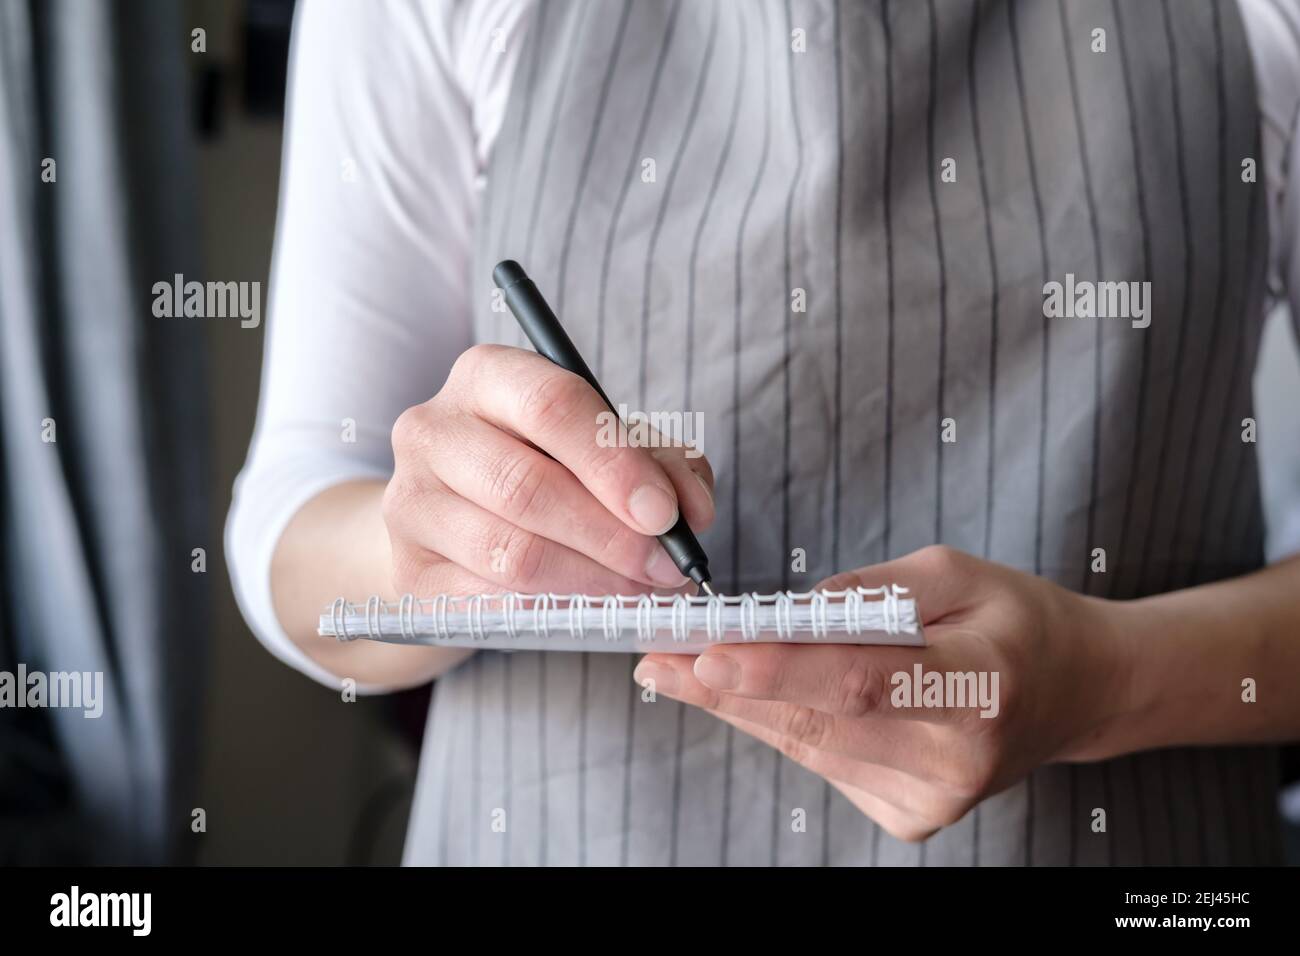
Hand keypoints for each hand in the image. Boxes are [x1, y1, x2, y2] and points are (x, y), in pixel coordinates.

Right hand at [384, 344, 714, 597]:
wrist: (457, 518)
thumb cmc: (546, 466)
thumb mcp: (607, 446)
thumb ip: (661, 464)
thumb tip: (691, 512)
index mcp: (486, 376)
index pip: (551, 405)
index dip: (615, 463)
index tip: (665, 514)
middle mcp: (433, 430)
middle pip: (527, 486)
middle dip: (611, 535)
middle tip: (665, 567)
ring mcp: (411, 503)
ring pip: (510, 553)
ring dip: (591, 581)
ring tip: (638, 590)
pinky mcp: (410, 573)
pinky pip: (491, 602)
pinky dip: (555, 610)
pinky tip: (592, 609)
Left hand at [633, 545, 1135, 841]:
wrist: (1076, 692)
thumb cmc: (1016, 621)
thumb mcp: (956, 572)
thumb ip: (869, 593)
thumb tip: (783, 616)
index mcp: (979, 688)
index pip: (862, 683)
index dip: (780, 670)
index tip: (706, 653)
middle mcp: (955, 761)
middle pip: (818, 722)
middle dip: (727, 687)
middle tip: (657, 655)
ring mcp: (930, 800)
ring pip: (808, 745)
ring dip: (737, 705)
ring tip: (675, 668)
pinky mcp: (908, 815)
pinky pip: (823, 761)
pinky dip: (779, 721)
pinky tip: (742, 691)